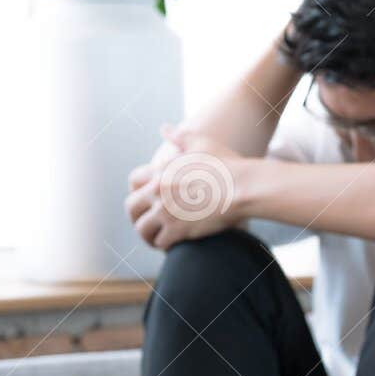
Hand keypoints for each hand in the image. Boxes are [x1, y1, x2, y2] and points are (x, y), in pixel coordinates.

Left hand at [125, 126, 246, 249]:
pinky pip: (161, 243)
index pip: (134, 181)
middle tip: (146, 223)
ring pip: (142, 229)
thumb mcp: (202, 143)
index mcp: (161, 170)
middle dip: (136, 216)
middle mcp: (158, 190)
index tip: (145, 199)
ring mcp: (166, 211)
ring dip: (148, 235)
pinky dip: (165, 246)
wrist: (243, 188)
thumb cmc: (228, 165)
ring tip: (157, 240)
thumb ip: (180, 137)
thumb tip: (164, 128)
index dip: (137, 191)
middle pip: (131, 207)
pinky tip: (173, 246)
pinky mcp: (178, 230)